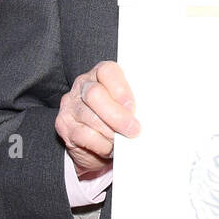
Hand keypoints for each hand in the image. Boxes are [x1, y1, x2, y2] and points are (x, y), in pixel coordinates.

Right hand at [55, 60, 138, 178]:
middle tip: (134, 130)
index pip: (107, 71)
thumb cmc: (118, 119)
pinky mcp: (64, 125)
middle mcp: (83, 85)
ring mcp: (71, 105)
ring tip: (123, 141)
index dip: (121, 89)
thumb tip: (154, 111)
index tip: (133, 108)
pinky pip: (84, 135)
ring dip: (111, 133)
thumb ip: (135, 103)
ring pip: (90, 118)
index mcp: (101, 74)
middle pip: (95, 95)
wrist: (99, 145)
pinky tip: (110, 147)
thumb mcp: (128, 106)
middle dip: (117, 116)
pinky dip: (101, 144)